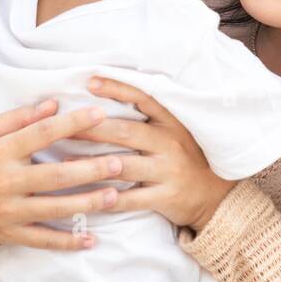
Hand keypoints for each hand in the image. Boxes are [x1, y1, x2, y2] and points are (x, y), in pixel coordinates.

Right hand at [0, 100, 130, 249]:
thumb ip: (17, 118)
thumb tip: (52, 104)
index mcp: (0, 152)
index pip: (41, 134)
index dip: (72, 123)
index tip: (100, 114)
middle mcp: (6, 183)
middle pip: (55, 176)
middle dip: (90, 170)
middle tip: (120, 162)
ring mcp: (9, 212)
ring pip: (54, 210)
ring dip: (87, 204)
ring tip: (115, 195)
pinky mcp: (10, 234)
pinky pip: (43, 240)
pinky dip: (67, 242)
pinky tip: (91, 240)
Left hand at [69, 76, 235, 233]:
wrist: (216, 196)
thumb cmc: (186, 159)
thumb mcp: (176, 132)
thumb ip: (149, 120)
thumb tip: (107, 103)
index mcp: (172, 123)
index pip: (143, 99)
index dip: (117, 89)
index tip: (91, 82)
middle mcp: (170, 144)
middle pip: (125, 132)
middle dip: (92, 129)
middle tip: (64, 125)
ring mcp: (168, 171)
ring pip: (124, 166)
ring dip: (91, 164)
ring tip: (64, 162)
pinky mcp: (166, 197)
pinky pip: (131, 199)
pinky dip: (107, 199)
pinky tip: (86, 197)